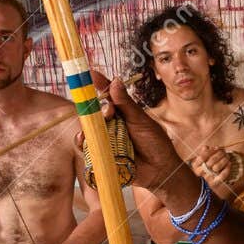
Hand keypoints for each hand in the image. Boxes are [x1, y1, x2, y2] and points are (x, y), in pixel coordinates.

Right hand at [94, 70, 186, 191]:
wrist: (160, 170)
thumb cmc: (155, 143)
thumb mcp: (141, 121)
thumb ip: (126, 104)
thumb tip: (115, 81)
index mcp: (122, 112)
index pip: (107, 95)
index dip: (99, 84)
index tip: (91, 74)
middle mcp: (111, 124)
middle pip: (94, 111)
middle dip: (96, 108)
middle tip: (109, 111)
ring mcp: (105, 139)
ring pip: (88, 128)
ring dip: (88, 125)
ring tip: (98, 125)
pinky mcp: (101, 155)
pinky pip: (86, 148)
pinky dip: (82, 142)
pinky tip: (83, 138)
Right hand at [193, 146, 235, 189]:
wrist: (214, 176)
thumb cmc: (210, 162)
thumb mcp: (206, 155)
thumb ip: (205, 151)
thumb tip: (205, 148)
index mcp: (195, 165)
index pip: (202, 157)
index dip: (210, 151)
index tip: (216, 148)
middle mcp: (200, 172)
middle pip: (210, 162)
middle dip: (219, 155)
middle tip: (223, 152)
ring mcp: (207, 178)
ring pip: (216, 167)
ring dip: (223, 160)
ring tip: (226, 157)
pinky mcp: (214, 184)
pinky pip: (222, 176)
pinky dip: (227, 168)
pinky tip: (229, 164)